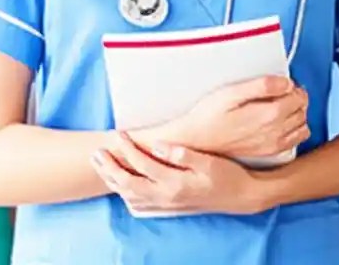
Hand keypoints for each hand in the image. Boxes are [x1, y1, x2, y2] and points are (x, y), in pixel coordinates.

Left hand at [92, 132, 268, 215]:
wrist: (241, 197)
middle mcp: (166, 196)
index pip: (142, 164)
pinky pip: (139, 202)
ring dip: (113, 180)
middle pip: (128, 184)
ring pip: (130, 195)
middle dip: (110, 168)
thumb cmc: (227, 176)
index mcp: (174, 183)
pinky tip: (120, 184)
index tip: (120, 133)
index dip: (128, 148)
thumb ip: (182, 154)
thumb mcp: (209, 162)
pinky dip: (125, 192)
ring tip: (101, 164)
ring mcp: (166, 203)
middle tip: (96, 152)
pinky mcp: (168, 205)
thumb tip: (158, 145)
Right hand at [160, 76, 309, 159]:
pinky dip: (294, 129)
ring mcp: (274, 145)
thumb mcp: (231, 92)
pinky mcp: (269, 152)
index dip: (292, 86)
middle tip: (279, 92)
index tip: (280, 83)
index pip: (299, 96)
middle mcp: (276, 132)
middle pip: (302, 110)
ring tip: (279, 106)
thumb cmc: (209, 115)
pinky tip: (279, 123)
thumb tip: (286, 83)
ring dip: (296, 113)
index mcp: (270, 114)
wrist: (196, 142)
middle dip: (296, 98)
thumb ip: (262, 85)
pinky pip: (295, 140)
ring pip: (302, 125)